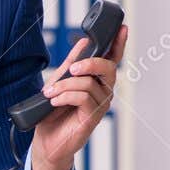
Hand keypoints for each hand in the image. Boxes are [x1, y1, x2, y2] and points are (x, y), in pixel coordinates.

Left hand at [29, 24, 128, 169]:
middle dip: (90, 63)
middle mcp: (103, 91)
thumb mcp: (59, 82)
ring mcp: (100, 105)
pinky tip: (55, 101)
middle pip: (108, 67)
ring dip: (65, 85)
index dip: (119, 43)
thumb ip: (72, 64)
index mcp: (97, 80)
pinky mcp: (93, 117)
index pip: (112, 59)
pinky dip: (65, 96)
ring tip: (51, 93)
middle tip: (72, 68)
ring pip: (89, 83)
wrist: (46, 141)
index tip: (122, 28)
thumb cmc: (54, 113)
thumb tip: (83, 42)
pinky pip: (83, 97)